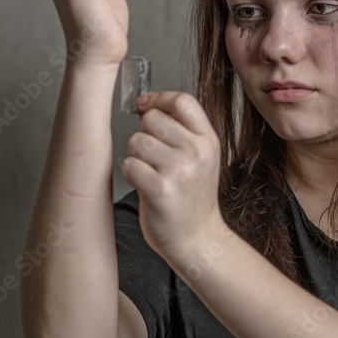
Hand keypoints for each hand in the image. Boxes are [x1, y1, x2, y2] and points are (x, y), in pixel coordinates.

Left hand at [120, 91, 223, 262]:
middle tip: (154, 157)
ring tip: (151, 173)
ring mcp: (180, 171)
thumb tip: (148, 104)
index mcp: (208, 140)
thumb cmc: (192, 198)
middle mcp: (197, 152)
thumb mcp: (201, 157)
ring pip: (137, 141)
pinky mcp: (160, 189)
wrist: (197, 239)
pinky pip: (129, 164)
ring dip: (136, 156)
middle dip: (144, 134)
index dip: (158, 98)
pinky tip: (145, 185)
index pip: (182, 100)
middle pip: (153, 118)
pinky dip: (131, 174)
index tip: (145, 104)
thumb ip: (182, 129)